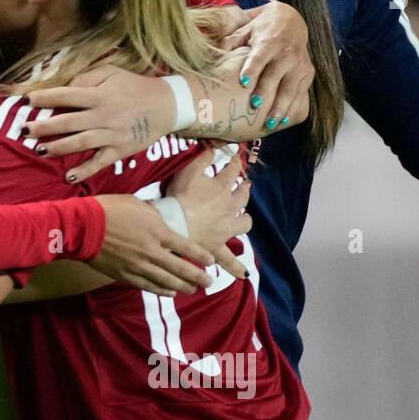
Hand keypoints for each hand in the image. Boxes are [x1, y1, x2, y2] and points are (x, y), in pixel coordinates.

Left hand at [23, 65, 170, 179]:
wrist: (166, 105)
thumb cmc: (134, 86)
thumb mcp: (111, 73)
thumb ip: (86, 79)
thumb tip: (65, 89)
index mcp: (98, 95)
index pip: (65, 96)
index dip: (43, 98)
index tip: (24, 100)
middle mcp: (103, 115)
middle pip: (67, 122)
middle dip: (43, 126)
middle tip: (24, 130)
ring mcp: (111, 135)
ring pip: (79, 143)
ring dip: (58, 147)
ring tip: (39, 150)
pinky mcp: (119, 150)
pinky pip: (99, 163)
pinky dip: (84, 171)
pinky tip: (68, 176)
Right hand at [91, 194, 214, 296]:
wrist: (83, 227)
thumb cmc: (109, 210)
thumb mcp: (137, 204)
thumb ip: (154, 216)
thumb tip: (162, 222)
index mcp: (158, 232)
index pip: (187, 248)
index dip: (201, 256)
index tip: (210, 261)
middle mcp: (152, 252)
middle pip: (181, 269)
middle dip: (198, 277)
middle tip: (209, 282)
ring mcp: (139, 266)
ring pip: (167, 282)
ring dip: (183, 287)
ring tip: (193, 290)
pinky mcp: (125, 275)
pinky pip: (148, 286)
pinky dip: (161, 290)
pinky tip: (170, 293)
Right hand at [166, 147, 250, 277]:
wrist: (174, 225)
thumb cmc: (177, 198)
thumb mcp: (187, 171)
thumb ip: (202, 158)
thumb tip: (213, 145)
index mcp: (222, 188)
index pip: (232, 171)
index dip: (234, 163)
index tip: (235, 158)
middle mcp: (229, 208)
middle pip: (242, 196)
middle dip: (243, 190)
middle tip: (242, 187)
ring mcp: (226, 228)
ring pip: (244, 223)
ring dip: (244, 220)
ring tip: (242, 219)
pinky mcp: (218, 246)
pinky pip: (229, 259)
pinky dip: (235, 266)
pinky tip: (242, 274)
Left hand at [218, 2, 312, 127]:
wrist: (291, 22)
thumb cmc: (260, 30)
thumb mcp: (244, 30)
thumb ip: (229, 43)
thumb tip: (211, 56)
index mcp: (269, 41)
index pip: (260, 57)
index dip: (252, 69)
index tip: (243, 83)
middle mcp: (287, 53)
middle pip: (276, 75)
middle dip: (266, 92)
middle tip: (254, 108)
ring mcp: (300, 64)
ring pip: (291, 88)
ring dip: (281, 107)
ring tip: (270, 123)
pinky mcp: (307, 73)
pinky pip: (301, 93)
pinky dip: (293, 108)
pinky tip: (283, 121)